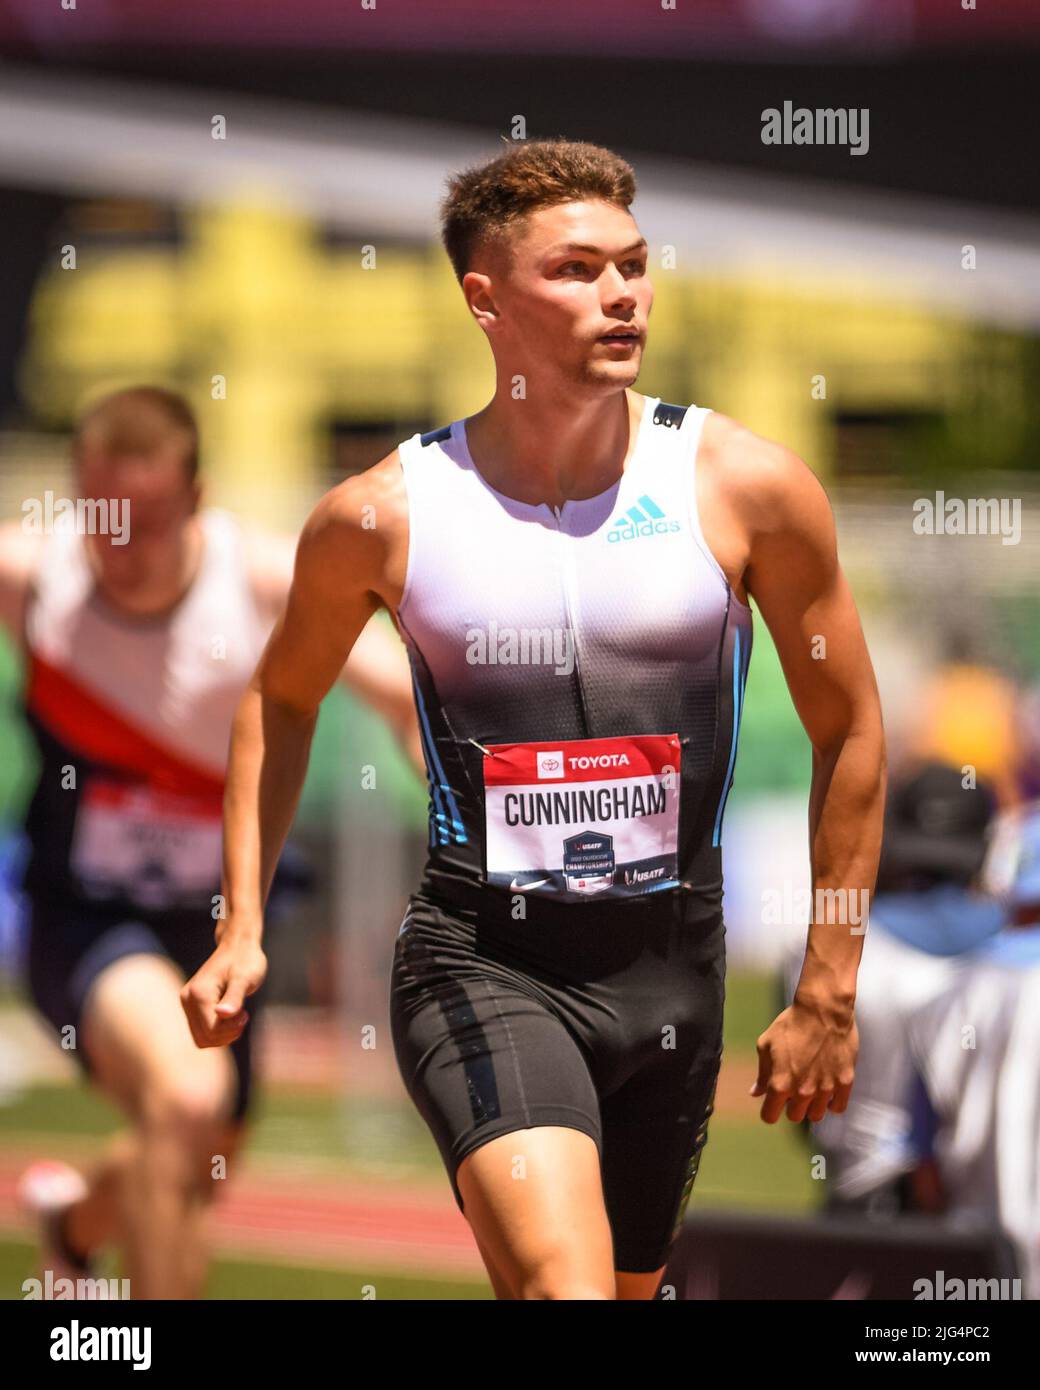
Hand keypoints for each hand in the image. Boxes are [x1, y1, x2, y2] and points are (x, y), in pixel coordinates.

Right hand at [180, 932, 266, 1048]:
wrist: (238, 947)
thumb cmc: (245, 961)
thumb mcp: (245, 979)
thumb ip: (235, 997)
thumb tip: (223, 1013)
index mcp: (199, 994)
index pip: (211, 1031)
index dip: (231, 1029)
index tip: (245, 1014)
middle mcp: (187, 999)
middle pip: (205, 1038)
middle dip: (227, 1033)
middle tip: (243, 1015)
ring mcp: (187, 1003)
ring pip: (202, 1038)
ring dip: (223, 1034)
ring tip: (237, 1014)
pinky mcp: (191, 1006)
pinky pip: (202, 1031)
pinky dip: (218, 1030)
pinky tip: (230, 1015)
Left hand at [750, 998, 857, 1123]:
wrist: (823, 1010)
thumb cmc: (791, 1024)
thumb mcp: (766, 1044)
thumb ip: (762, 1073)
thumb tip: (756, 1093)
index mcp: (780, 1083)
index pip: (770, 1116)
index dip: (769, 1110)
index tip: (772, 1102)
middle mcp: (803, 1091)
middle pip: (794, 1116)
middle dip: (791, 1105)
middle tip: (794, 1087)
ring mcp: (825, 1088)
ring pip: (816, 1115)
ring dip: (811, 1105)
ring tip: (811, 1086)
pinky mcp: (845, 1082)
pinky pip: (838, 1107)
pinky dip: (832, 1102)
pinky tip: (827, 1089)